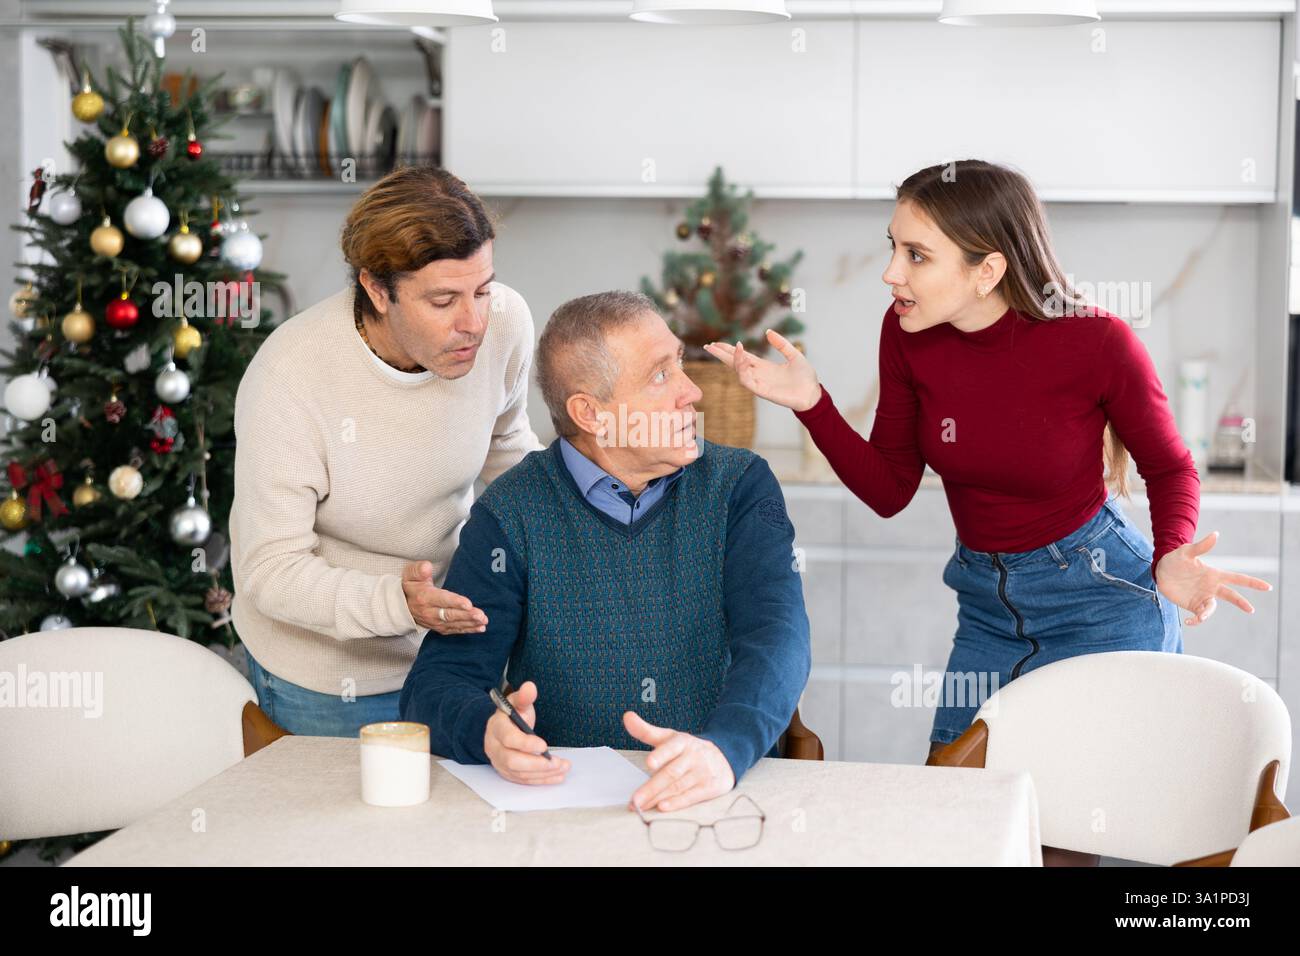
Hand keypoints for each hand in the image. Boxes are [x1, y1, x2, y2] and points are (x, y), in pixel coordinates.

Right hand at [401, 560, 486, 634]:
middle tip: (481, 615)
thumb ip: (419, 570)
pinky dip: (467, 630)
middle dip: (467, 615)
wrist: (402, 606)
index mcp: (424, 597)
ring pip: (454, 624)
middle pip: (450, 615)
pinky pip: (454, 630)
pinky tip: (479, 628)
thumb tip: (427, 566)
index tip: (468, 604)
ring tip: (483, 621)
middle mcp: (429, 612)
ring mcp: (435, 622)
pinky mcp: (439, 627)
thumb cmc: (411, 586)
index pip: (441, 600)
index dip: (455, 602)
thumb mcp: (410, 575)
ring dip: (470, 623)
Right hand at [484, 681, 569, 784]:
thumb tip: (530, 686)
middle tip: (558, 762)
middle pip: (512, 761)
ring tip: (563, 767)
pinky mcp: (507, 773)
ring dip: (543, 773)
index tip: (544, 746)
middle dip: (537, 764)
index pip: (509, 739)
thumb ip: (524, 697)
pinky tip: (557, 776)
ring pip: (520, 773)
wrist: (498, 729)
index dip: (526, 744)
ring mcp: (500, 763)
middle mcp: (495, 748)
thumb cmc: (511, 716)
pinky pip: (524, 780)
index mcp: (497, 728)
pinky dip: (541, 780)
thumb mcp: (517, 702)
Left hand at [623, 711, 734, 812]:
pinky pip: (692, 796)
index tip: (649, 763)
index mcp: (683, 742)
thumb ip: (646, 731)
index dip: (661, 755)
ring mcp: (703, 772)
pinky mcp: (711, 787)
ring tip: (641, 807)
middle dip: (652, 788)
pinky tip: (662, 807)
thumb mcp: (670, 738)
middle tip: (635, 800)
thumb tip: (627, 717)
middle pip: (671, 773)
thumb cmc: (688, 749)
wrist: (724, 757)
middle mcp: (694, 756)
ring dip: (658, 798)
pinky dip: (677, 803)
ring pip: (678, 786)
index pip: (671, 747)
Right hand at [703, 329, 822, 411]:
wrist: (813, 393)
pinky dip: (742, 370)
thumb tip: (768, 331)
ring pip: (739, 371)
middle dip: (721, 355)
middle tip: (708, 346)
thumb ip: (781, 343)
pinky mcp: (762, 391)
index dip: (729, 350)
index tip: (716, 343)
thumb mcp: (794, 354)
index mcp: (763, 366)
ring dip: (734, 360)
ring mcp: (759, 383)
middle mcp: (758, 374)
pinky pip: (747, 381)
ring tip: (736, 348)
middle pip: (735, 363)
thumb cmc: (805, 377)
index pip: (741, 356)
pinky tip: (742, 359)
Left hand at [1155, 531, 1271, 625]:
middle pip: (1231, 596)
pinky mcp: (1192, 605)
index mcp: (1214, 574)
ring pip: (1212, 608)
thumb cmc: (1176, 558)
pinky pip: (1198, 616)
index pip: (1237, 578)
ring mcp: (1202, 597)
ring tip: (1200, 616)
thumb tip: (1216, 534)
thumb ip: (1202, 546)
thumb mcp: (1187, 551)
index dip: (1252, 583)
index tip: (1267, 587)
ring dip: (1208, 613)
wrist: (1161, 571)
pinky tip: (1188, 622)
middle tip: (1251, 609)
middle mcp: (1211, 587)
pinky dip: (1196, 621)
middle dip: (1241, 602)